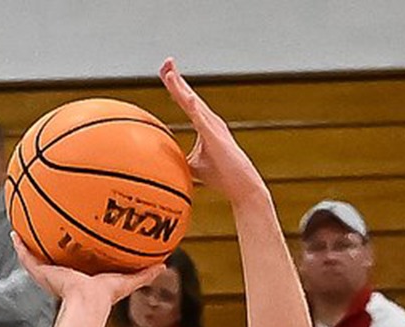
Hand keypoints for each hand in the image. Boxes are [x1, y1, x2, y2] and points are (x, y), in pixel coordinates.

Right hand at [9, 231, 159, 305]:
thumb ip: (145, 274)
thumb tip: (164, 264)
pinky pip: (26, 256)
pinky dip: (19, 245)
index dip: (73, 246)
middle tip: (47, 222)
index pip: (76, 258)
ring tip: (24, 223)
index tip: (73, 232)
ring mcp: (50, 272)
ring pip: (37, 254)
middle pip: (54, 254)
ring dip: (30, 240)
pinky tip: (14, 232)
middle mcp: (63, 273)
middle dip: (50, 240)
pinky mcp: (41, 271)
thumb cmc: (105, 295)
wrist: (87, 301)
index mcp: (81, 275)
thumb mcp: (128, 280)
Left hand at [158, 58, 266, 204]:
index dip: (176, 85)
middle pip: (189, 95)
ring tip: (170, 73)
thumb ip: (180, 160)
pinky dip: (192, 106)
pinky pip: (200, 118)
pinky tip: (184, 96)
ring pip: (193, 102)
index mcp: (204, 123)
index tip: (166, 71)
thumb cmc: (220, 176)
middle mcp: (209, 120)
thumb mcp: (193, 166)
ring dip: (181, 87)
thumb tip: (163, 163)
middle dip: (177, 77)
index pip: (186, 100)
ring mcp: (213, 126)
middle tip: (166, 61)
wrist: (241, 186)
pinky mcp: (215, 136)